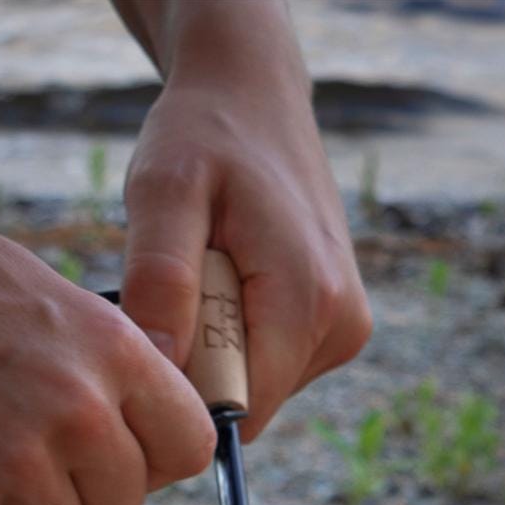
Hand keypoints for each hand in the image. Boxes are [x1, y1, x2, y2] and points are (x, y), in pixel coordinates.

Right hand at [0, 189, 217, 504]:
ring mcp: (10, 470)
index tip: (109, 448)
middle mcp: (71, 412)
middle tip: (4, 443)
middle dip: (74, 487)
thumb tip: (151, 428)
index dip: (151, 454)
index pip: (189, 446)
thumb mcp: (24, 284)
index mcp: (104, 347)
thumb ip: (97, 357)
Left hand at [120, 33, 369, 442]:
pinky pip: (271, 365)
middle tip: (181, 280)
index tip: (158, 325)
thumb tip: (161, 368)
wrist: (254, 94)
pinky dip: (236, 334)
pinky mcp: (339, 327)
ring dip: (215, 344)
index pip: (239, 410)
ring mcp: (346, 331)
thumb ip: (160, 277)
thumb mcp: (163, 189)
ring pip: (257, 388)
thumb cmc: (202, 133)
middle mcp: (343, 327)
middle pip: (249, 403)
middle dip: (200, 362)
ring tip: (207, 268)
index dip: (185, 391)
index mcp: (309, 302)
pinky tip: (228, 276)